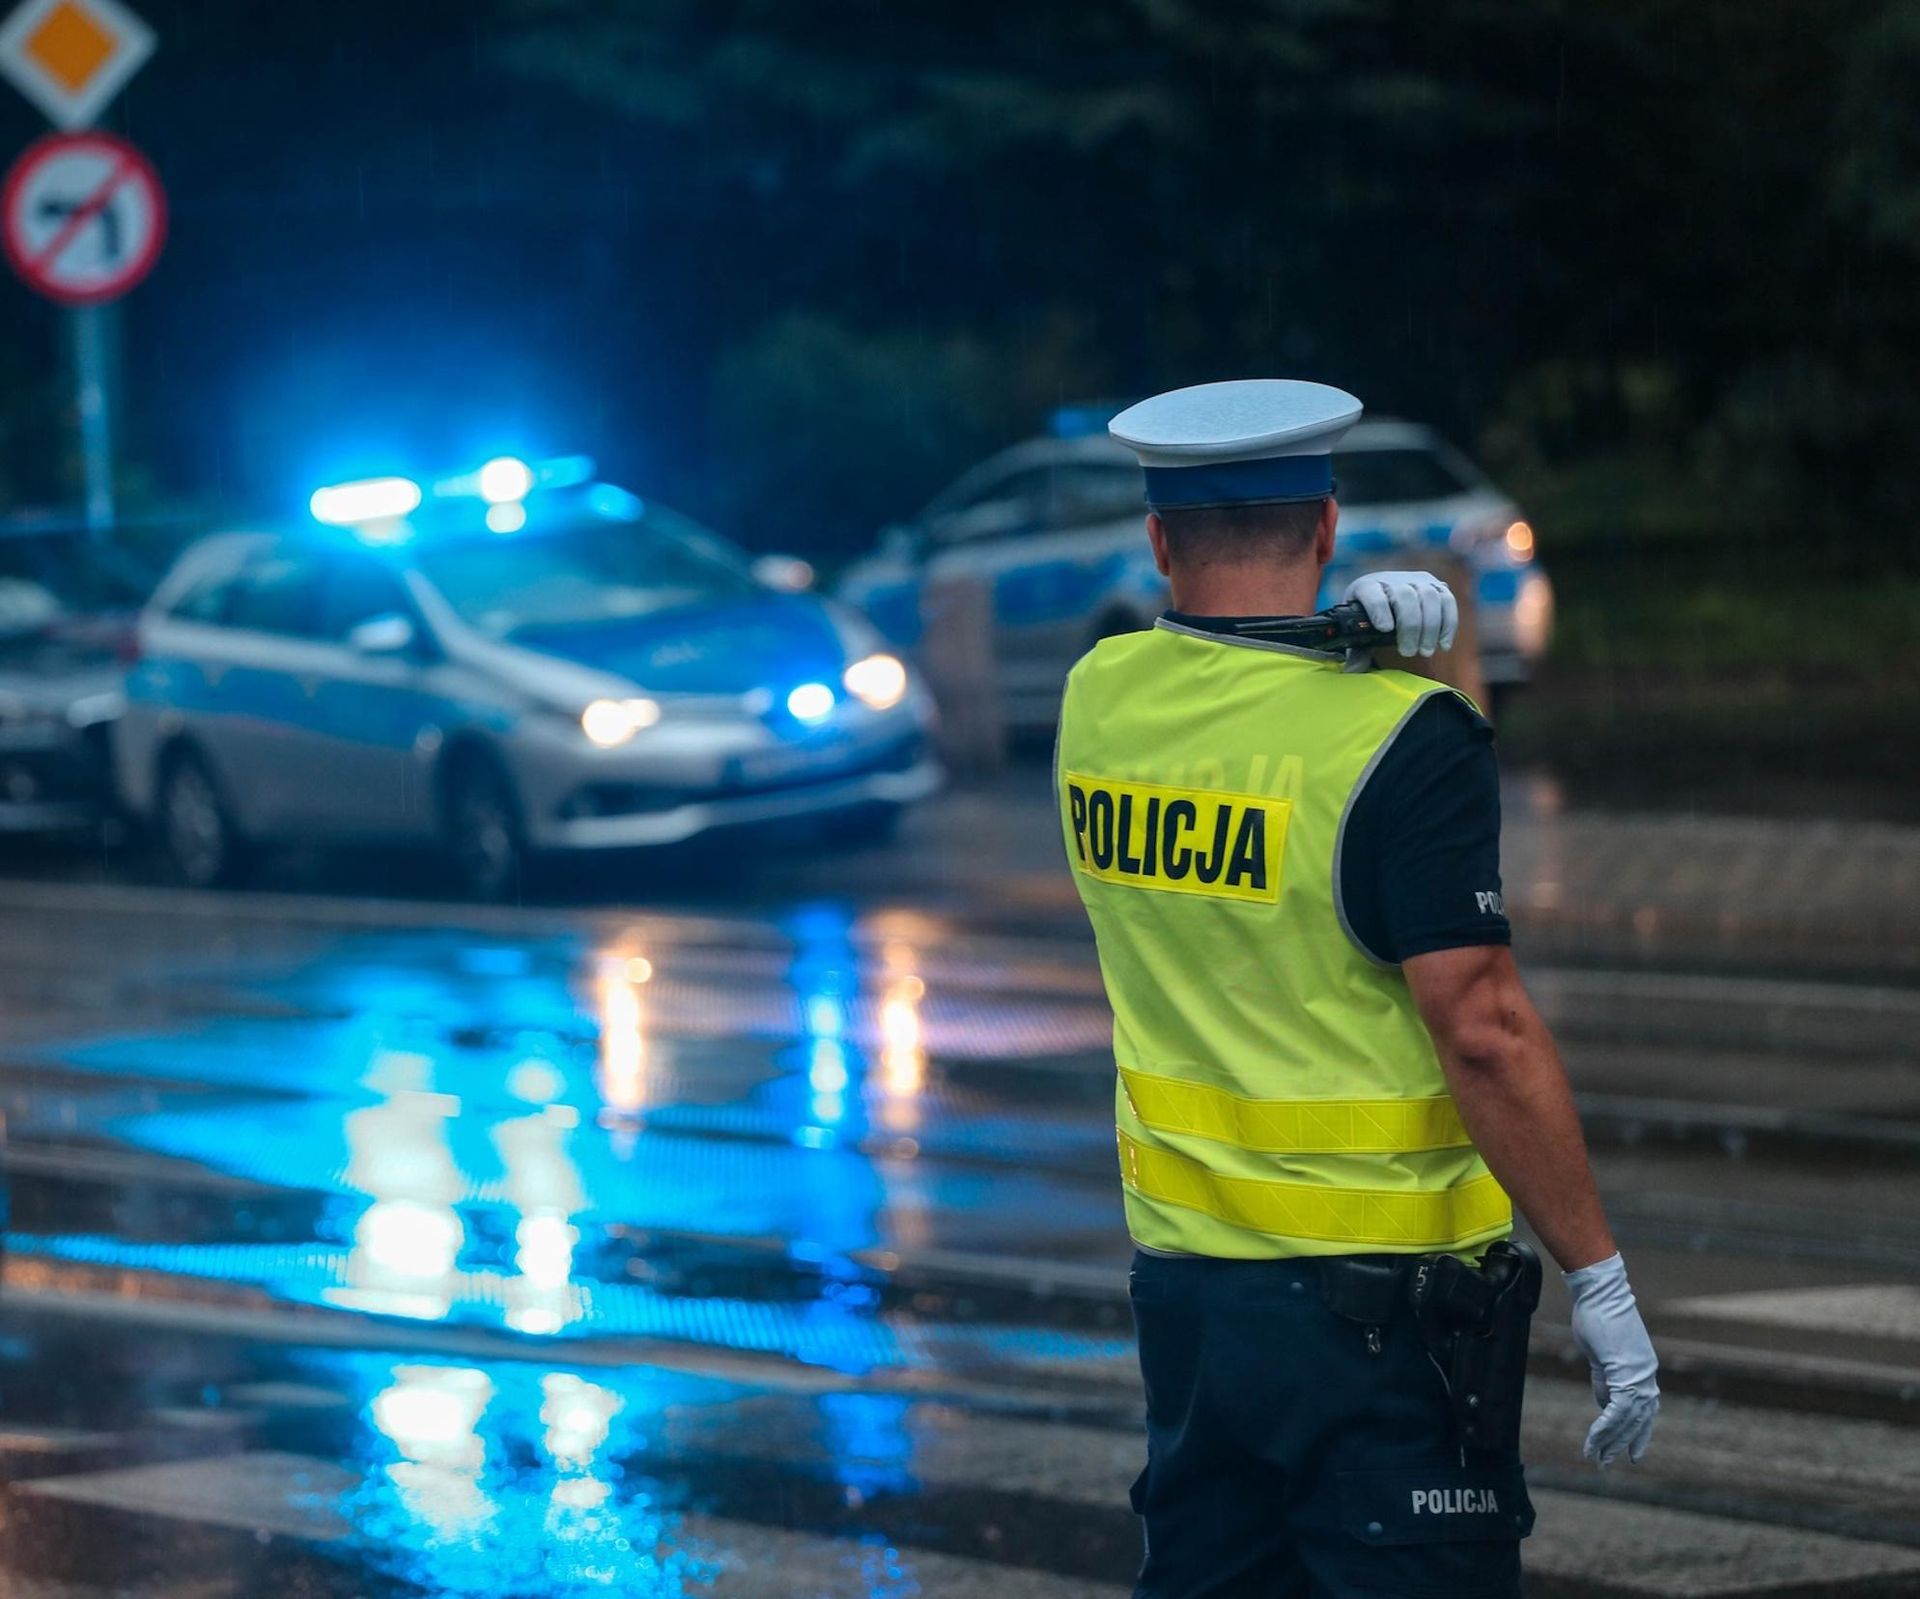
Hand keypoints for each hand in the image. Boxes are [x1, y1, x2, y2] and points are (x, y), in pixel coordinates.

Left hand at [1342, 571, 1457, 656]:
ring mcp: (1416, 580)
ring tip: (1426, 651)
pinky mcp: (1436, 586)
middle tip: (1408, 652)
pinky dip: (1448, 624)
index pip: (1372, 593)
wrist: (1385, 595)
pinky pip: (1448, 601)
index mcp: (1366, 587)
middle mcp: (1393, 579)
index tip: (1384, 628)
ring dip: (1431, 627)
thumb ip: (1356, 650)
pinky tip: (1444, 644)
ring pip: (1429, 597)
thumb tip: (1353, 670)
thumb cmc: (1367, 618)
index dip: (1379, 608)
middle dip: (1410, 626)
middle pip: (1405, 596)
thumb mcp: (1358, 631)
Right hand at [1565, 1253, 1659, 1466]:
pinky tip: (1594, 1440)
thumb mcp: (1601, 1354)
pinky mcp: (1625, 1375)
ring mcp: (1639, 1376)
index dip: (1638, 1433)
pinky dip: (1605, 1428)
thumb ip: (1605, 1379)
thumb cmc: (1596, 1317)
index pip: (1645, 1409)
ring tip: (1598, 1458)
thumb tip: (1606, 1403)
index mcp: (1643, 1369)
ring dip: (1611, 1441)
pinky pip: (1617, 1412)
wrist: (1600, 1293)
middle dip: (1624, 1443)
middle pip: (1638, 1419)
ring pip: (1628, 1421)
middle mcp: (1647, 1376)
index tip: (1633, 1453)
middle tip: (1610, 1463)